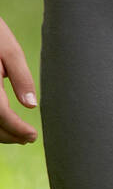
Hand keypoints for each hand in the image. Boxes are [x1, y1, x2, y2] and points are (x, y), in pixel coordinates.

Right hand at [0, 16, 37, 143]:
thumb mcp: (9, 49)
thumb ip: (20, 77)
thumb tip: (31, 105)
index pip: (1, 114)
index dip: (17, 129)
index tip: (33, 135)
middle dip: (10, 136)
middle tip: (29, 138)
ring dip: (0, 133)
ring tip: (19, 135)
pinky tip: (4, 123)